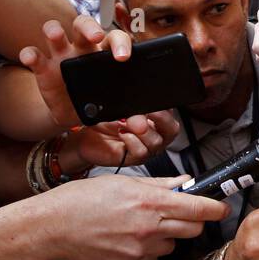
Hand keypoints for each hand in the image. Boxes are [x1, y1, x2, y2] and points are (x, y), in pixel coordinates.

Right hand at [19, 14, 132, 127]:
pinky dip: (30, 53)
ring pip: (55, 32)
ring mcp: (60, 55)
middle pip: (84, 23)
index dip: (120, 43)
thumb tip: (142, 127)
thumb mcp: (115, 107)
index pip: (114, 38)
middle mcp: (82, 48)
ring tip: (56, 35)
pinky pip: (33, 54)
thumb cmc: (99, 101)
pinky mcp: (43, 68)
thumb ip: (130, 115)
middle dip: (89, 27)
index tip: (123, 57)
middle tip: (96, 37)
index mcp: (105, 53)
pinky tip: (31, 57)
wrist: (73, 115)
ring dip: (54, 30)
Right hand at [39, 174, 227, 259]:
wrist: (52, 227)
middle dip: (194, 220)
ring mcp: (139, 247)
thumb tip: (183, 183)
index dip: (215, 209)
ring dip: (169, 233)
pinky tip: (129, 234)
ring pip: (173, 242)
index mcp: (148, 202)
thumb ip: (158, 185)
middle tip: (183, 212)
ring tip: (147, 222)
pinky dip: (148, 244)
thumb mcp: (122, 182)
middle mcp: (147, 227)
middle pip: (192, 229)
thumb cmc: (80, 200)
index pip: (197, 208)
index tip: (222, 208)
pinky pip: (151, 253)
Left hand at [58, 110, 181, 174]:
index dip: (165, 108)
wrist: (87, 135)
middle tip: (145, 111)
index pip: (171, 113)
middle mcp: (155, 135)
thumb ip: (133, 104)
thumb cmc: (105, 119)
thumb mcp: (120, 105)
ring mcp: (146, 148)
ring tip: (126, 121)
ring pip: (156, 142)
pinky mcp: (133, 159)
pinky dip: (132, 140)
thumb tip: (142, 107)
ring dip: (141, 130)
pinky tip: (122, 132)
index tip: (153, 101)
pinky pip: (141, 152)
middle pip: (172, 130)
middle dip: (160, 118)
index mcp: (156, 119)